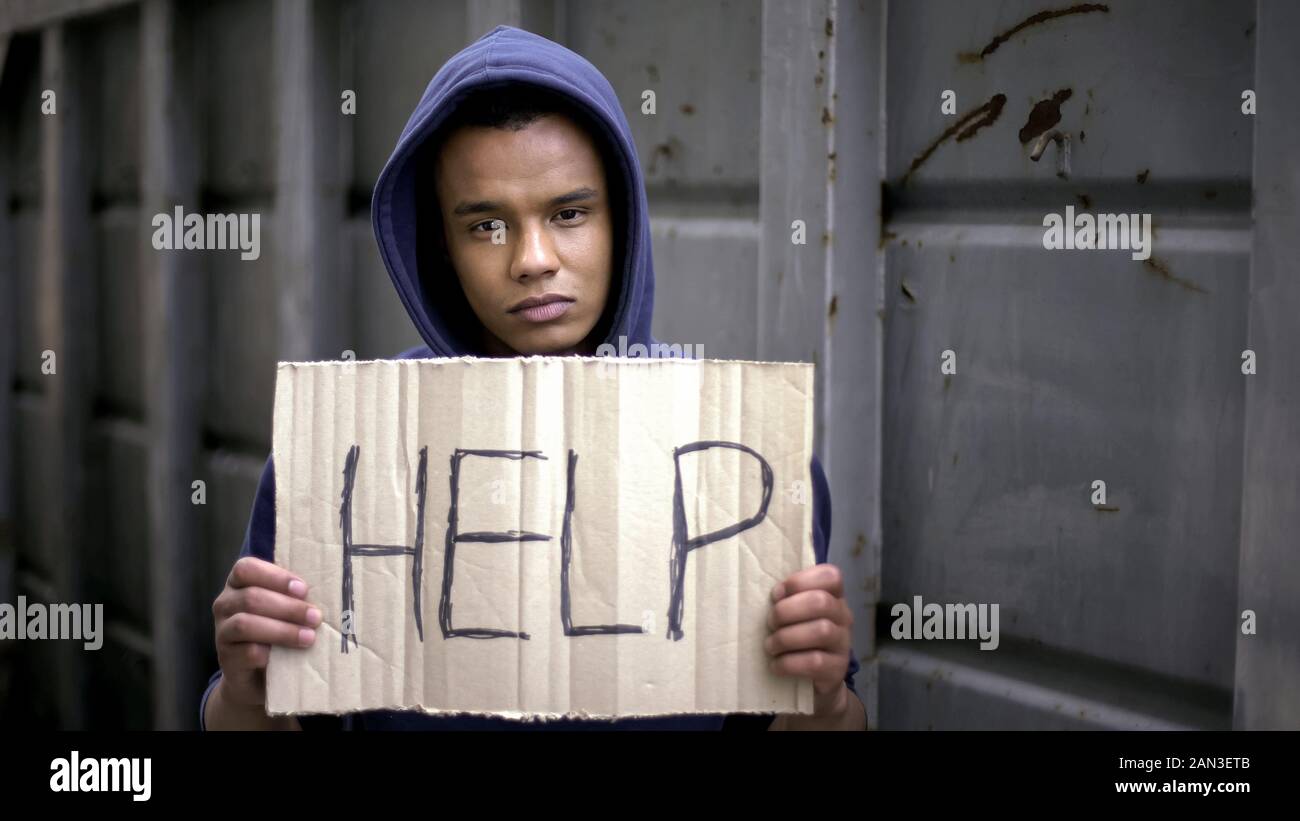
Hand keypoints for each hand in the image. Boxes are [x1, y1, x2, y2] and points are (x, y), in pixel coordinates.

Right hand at [211, 557, 320, 710]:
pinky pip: (247, 652)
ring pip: (246, 625)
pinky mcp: (227, 658)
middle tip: (316, 617)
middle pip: (251, 598)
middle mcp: (225, 604)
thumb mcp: (282, 609)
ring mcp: (222, 631)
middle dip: (288, 607)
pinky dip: (269, 653)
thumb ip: (293, 596)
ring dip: (282, 630)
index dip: (275, 577)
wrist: (256, 674)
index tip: (303, 589)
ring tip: (309, 637)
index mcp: (238, 584)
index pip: (246, 569)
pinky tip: (288, 657)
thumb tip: (327, 591)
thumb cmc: (275, 632)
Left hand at [765, 564, 854, 717]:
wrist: (816, 683)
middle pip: (821, 602)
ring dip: (787, 637)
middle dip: (787, 611)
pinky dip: (789, 663)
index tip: (777, 594)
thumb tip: (775, 594)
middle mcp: (843, 617)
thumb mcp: (796, 616)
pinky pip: (815, 662)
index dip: (800, 581)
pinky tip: (776, 665)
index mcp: (833, 597)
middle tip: (770, 623)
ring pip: (821, 631)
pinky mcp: (837, 670)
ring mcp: (843, 644)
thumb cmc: (799, 640)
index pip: (830, 576)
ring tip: (771, 645)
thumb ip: (789, 600)